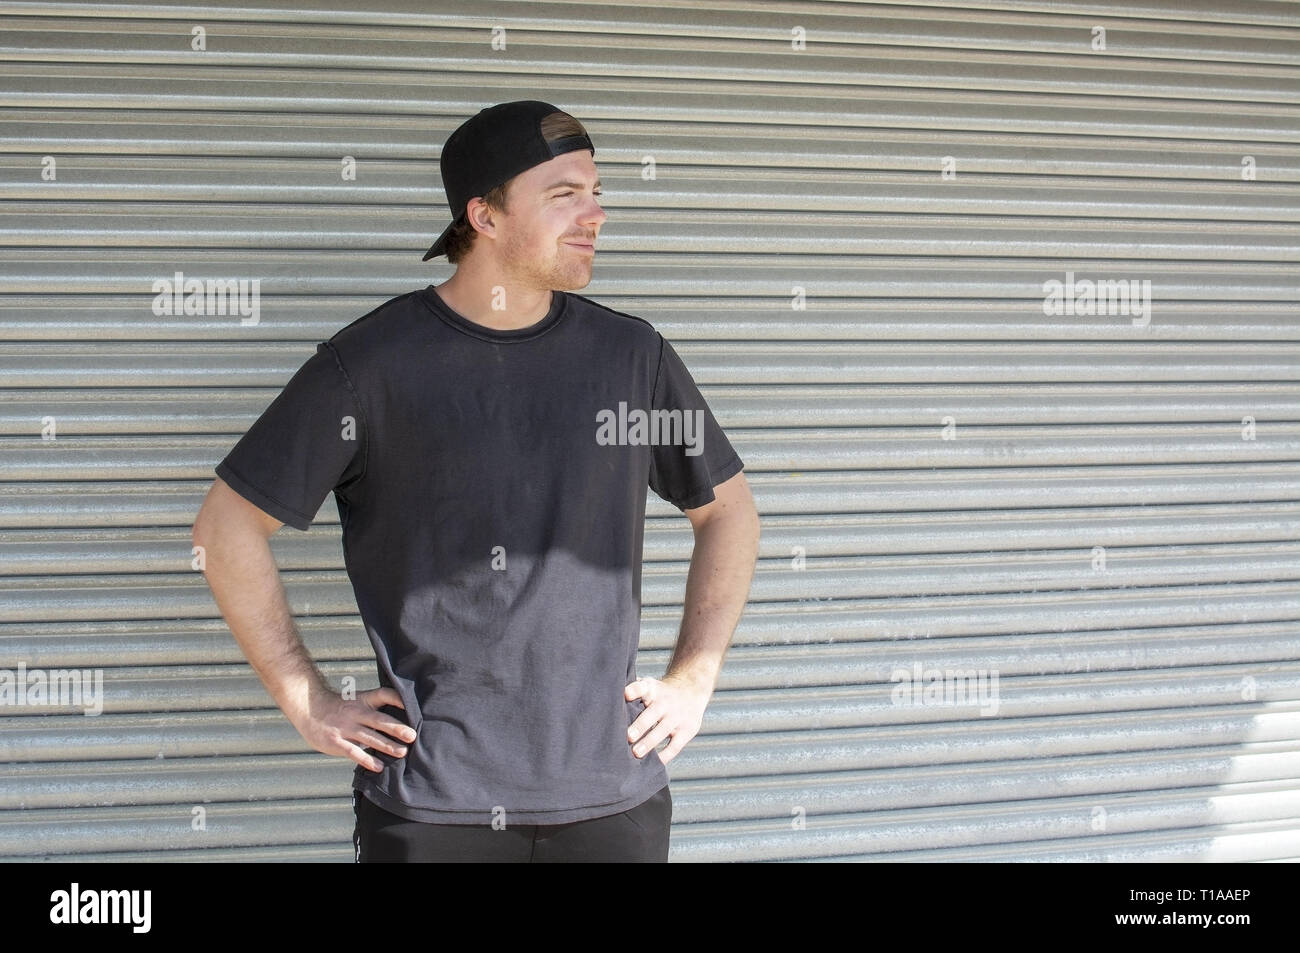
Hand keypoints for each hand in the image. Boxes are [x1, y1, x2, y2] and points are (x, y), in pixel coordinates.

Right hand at [291, 685, 416, 772]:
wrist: (309, 708)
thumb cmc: (340, 707)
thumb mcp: (358, 701)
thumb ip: (375, 708)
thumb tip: (401, 720)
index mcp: (364, 700)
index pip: (383, 694)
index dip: (397, 698)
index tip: (412, 706)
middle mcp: (356, 712)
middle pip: (379, 720)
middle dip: (396, 728)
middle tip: (412, 736)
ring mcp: (346, 727)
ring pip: (369, 737)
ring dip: (387, 745)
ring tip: (402, 752)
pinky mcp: (336, 741)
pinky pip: (353, 751)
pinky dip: (366, 760)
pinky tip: (378, 767)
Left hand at [624, 673, 710, 764]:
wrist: (691, 689)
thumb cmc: (660, 693)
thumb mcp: (648, 685)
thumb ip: (632, 693)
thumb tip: (607, 704)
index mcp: (652, 689)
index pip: (642, 687)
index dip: (634, 690)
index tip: (626, 695)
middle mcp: (665, 702)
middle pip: (653, 713)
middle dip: (640, 725)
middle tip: (628, 737)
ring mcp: (677, 716)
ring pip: (662, 730)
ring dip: (649, 742)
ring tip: (636, 753)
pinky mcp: (687, 730)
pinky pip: (675, 745)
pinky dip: (665, 755)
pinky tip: (654, 763)